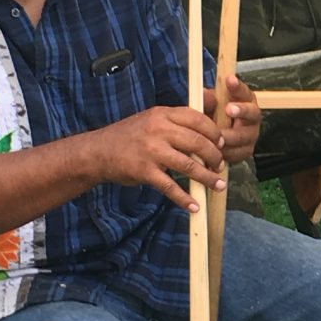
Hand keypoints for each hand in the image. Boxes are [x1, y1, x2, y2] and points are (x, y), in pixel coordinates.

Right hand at [104, 104, 228, 209]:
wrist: (98, 151)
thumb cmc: (130, 136)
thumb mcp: (152, 119)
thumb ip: (175, 122)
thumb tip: (207, 126)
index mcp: (163, 114)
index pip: (197, 119)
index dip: (214, 133)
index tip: (221, 144)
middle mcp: (159, 130)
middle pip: (198, 142)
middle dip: (215, 156)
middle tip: (220, 166)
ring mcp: (152, 151)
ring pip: (189, 165)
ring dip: (207, 178)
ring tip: (218, 185)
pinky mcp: (145, 172)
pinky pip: (170, 187)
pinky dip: (184, 199)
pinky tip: (195, 206)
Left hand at [209, 74, 262, 161]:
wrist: (219, 137)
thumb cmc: (216, 116)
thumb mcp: (211, 105)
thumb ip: (207, 99)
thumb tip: (203, 93)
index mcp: (245, 100)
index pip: (244, 91)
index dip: (237, 86)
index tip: (229, 79)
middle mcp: (252, 117)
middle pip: (252, 113)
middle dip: (240, 111)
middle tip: (228, 108)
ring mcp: (251, 135)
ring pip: (242, 137)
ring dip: (228, 136)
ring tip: (216, 136)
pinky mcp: (246, 151)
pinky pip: (237, 153)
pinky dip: (225, 152)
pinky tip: (215, 151)